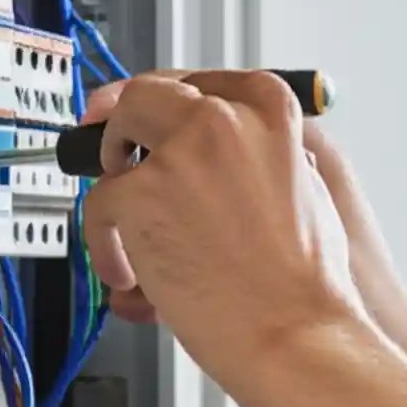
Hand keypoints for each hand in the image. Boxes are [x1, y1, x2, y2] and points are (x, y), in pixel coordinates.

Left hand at [85, 71, 406, 406]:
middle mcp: (225, 120)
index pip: (207, 78)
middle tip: (117, 151)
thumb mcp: (309, 187)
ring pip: (111, 140)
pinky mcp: (138, 194)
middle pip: (151, 92)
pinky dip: (105, 241)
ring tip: (126, 221)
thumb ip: (265, 154)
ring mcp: (178, 154)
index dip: (174, 95)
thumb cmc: (309, 279)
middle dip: (128, 121)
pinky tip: (134, 272)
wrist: (295, 328)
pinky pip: (97, 205)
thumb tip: (224, 150)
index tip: (156, 109)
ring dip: (114, 181)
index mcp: (274, 112)